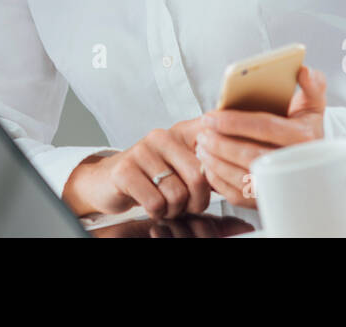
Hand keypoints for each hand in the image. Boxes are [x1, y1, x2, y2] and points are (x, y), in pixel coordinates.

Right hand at [61, 123, 212, 218]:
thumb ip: (208, 171)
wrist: (106, 182)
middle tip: (187, 205)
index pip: (212, 143)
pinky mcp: (124, 170)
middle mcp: (161, 136)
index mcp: (180, 132)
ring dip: (174, 210)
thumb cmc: (151, 178)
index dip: (221, 166)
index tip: (219, 180)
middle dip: (196, 202)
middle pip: (198, 178)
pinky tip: (151, 206)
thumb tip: (238, 187)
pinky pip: (155, 202)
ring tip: (165, 204)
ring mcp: (141, 151)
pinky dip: (157, 212)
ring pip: (176, 194)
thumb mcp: (181, 169)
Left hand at [195, 66, 327, 206]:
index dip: (235, 122)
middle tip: (201, 133)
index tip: (210, 116)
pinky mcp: (269, 200)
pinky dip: (219, 181)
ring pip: (242, 177)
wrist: (315, 164)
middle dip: (220, 143)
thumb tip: (304, 71)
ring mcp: (281, 185)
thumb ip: (313, 84)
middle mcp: (294, 164)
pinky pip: (239, 195)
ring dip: (216, 162)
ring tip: (201, 147)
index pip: (265, 126)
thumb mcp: (314, 106)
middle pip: (250, 154)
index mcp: (304, 137)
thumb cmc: (307, 129)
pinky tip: (209, 166)